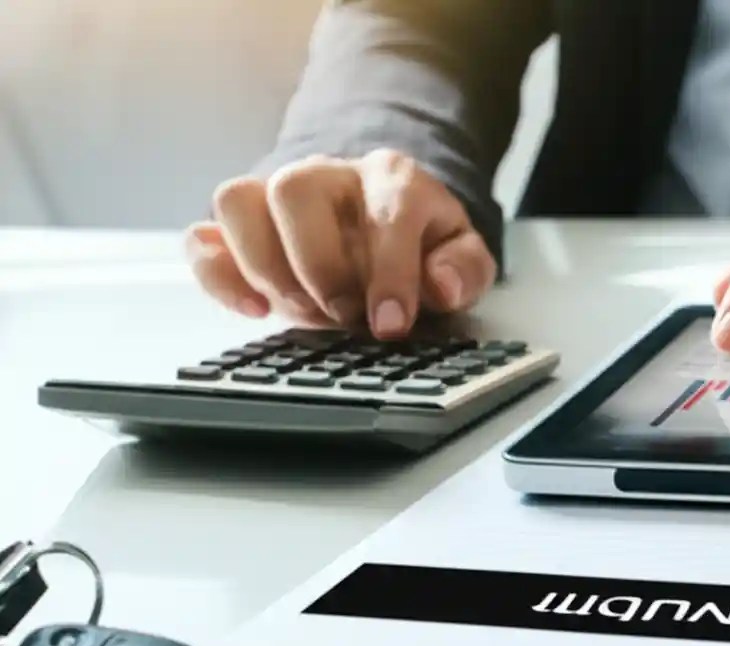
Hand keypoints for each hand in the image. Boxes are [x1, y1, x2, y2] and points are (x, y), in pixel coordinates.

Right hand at [185, 149, 495, 338]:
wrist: (385, 230)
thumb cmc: (420, 247)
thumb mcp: (459, 257)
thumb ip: (464, 269)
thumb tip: (442, 284)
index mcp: (392, 179)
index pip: (387, 209)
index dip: (389, 271)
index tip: (390, 324)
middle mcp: (327, 175)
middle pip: (294, 188)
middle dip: (318, 265)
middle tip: (343, 315)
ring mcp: (276, 196)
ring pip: (237, 200)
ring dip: (265, 267)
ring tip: (303, 313)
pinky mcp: (242, 227)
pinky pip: (202, 236)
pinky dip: (217, 275)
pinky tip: (253, 310)